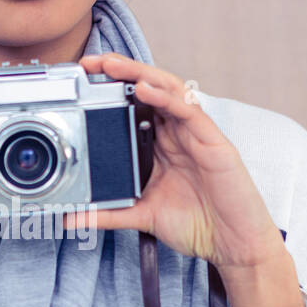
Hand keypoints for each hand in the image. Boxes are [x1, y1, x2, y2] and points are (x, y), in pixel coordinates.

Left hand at [62, 51, 285, 272]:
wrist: (232, 245)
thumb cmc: (197, 225)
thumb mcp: (143, 216)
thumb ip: (109, 213)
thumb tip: (74, 217)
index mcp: (161, 145)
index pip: (136, 105)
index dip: (112, 89)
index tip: (83, 82)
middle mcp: (178, 134)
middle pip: (150, 90)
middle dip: (122, 71)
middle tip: (91, 62)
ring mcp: (196, 135)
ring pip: (169, 91)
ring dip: (141, 74)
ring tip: (113, 65)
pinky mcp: (214, 142)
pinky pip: (190, 112)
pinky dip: (168, 98)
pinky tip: (146, 89)